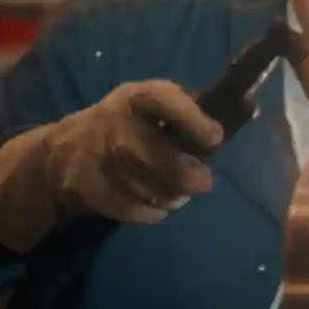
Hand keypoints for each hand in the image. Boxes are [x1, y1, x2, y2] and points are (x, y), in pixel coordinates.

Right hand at [0, 80, 223, 252]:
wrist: (59, 154)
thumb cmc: (123, 125)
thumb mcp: (148, 105)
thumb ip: (188, 109)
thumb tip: (248, 109)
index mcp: (135, 96)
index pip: (165, 99)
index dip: (194, 119)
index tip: (215, 138)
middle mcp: (114, 122)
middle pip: (163, 159)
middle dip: (192, 177)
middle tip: (203, 181)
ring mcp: (97, 157)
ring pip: (152, 189)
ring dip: (174, 197)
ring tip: (179, 194)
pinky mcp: (87, 188)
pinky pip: (134, 209)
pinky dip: (153, 212)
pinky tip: (157, 205)